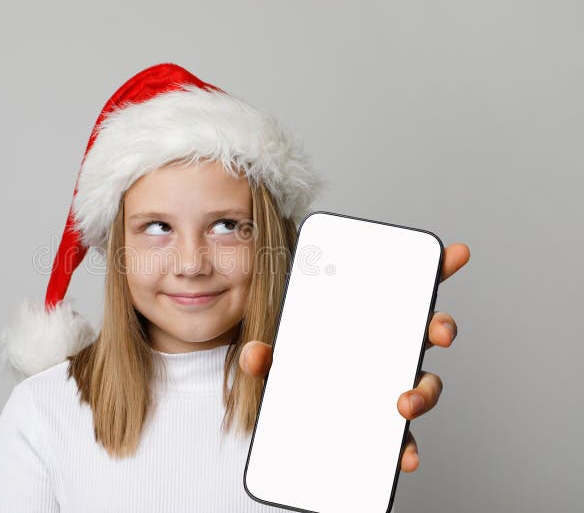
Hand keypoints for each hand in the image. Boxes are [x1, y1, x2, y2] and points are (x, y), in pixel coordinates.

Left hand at [239, 242, 470, 472]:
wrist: (294, 417)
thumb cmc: (298, 371)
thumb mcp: (279, 359)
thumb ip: (265, 355)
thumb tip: (254, 354)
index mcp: (370, 323)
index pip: (406, 291)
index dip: (434, 270)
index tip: (454, 253)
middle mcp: (389, 350)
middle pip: (426, 334)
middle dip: (440, 327)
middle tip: (437, 331)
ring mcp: (392, 385)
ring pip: (425, 383)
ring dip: (424, 392)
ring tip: (405, 403)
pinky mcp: (386, 424)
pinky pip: (404, 434)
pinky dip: (408, 446)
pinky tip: (405, 456)